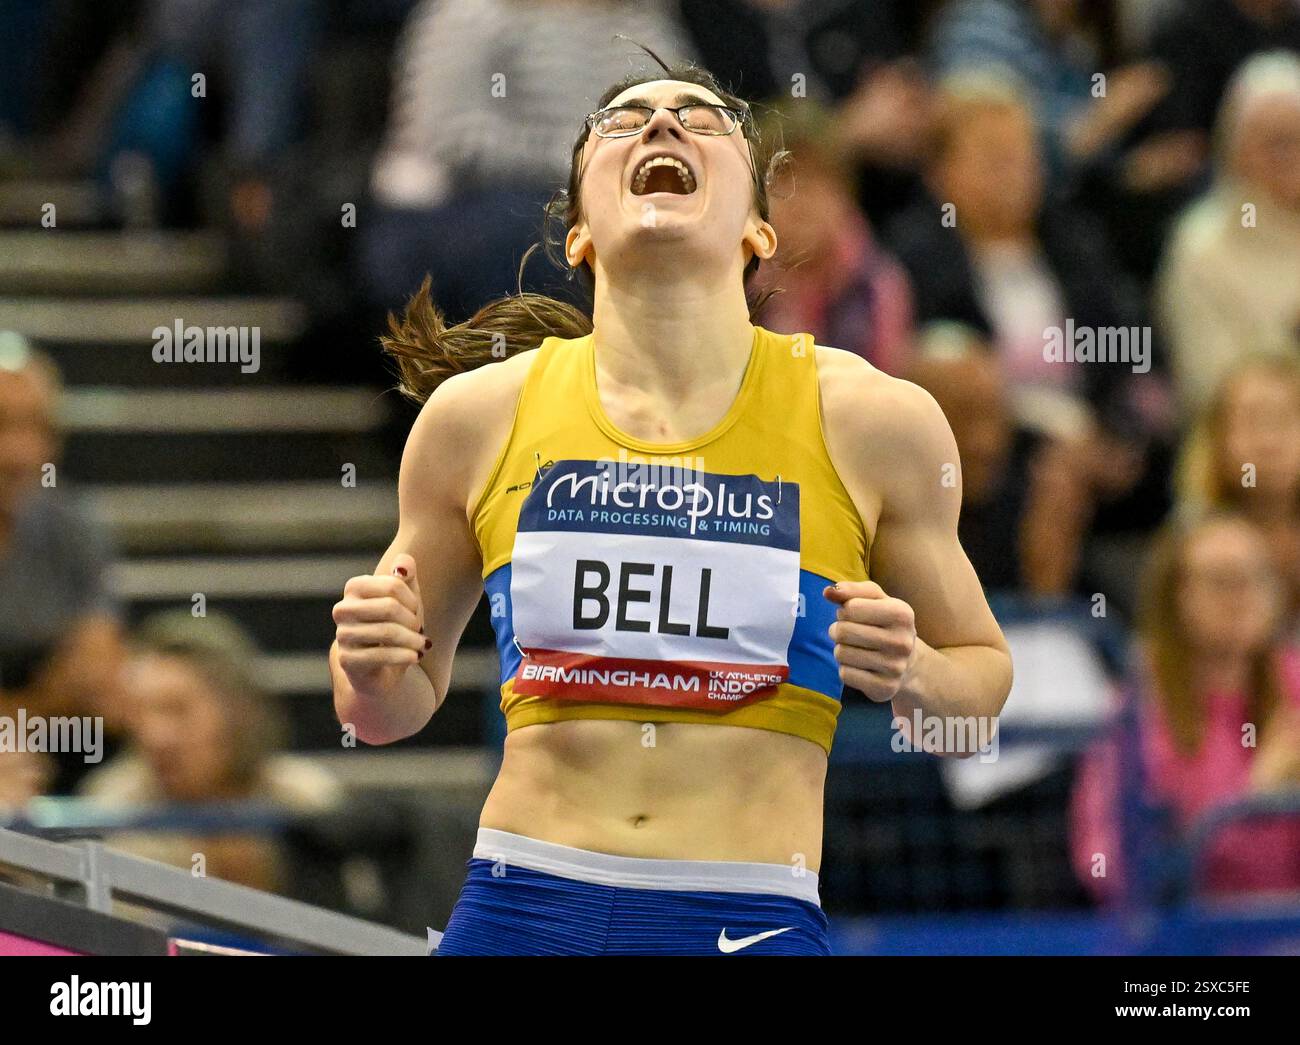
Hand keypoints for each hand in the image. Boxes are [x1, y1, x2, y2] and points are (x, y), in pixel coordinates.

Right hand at [332, 553, 427, 697]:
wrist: (383, 666)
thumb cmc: (396, 625)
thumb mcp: (407, 599)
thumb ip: (407, 575)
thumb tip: (403, 564)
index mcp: (354, 587)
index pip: (393, 585)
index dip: (412, 600)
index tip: (416, 611)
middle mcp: (343, 609)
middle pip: (389, 608)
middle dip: (412, 621)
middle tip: (420, 630)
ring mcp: (342, 635)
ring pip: (387, 632)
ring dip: (412, 640)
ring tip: (421, 645)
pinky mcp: (347, 660)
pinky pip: (380, 656)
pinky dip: (404, 656)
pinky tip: (415, 656)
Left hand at [825, 580, 917, 701]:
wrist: (910, 663)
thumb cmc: (886, 624)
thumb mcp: (876, 600)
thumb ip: (851, 590)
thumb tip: (828, 592)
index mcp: (901, 613)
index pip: (850, 607)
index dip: (845, 610)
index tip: (854, 615)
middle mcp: (901, 641)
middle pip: (843, 631)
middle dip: (839, 630)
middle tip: (850, 633)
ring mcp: (895, 667)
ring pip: (841, 653)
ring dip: (842, 650)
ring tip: (856, 649)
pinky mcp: (884, 688)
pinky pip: (845, 674)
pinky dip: (846, 669)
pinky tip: (861, 666)